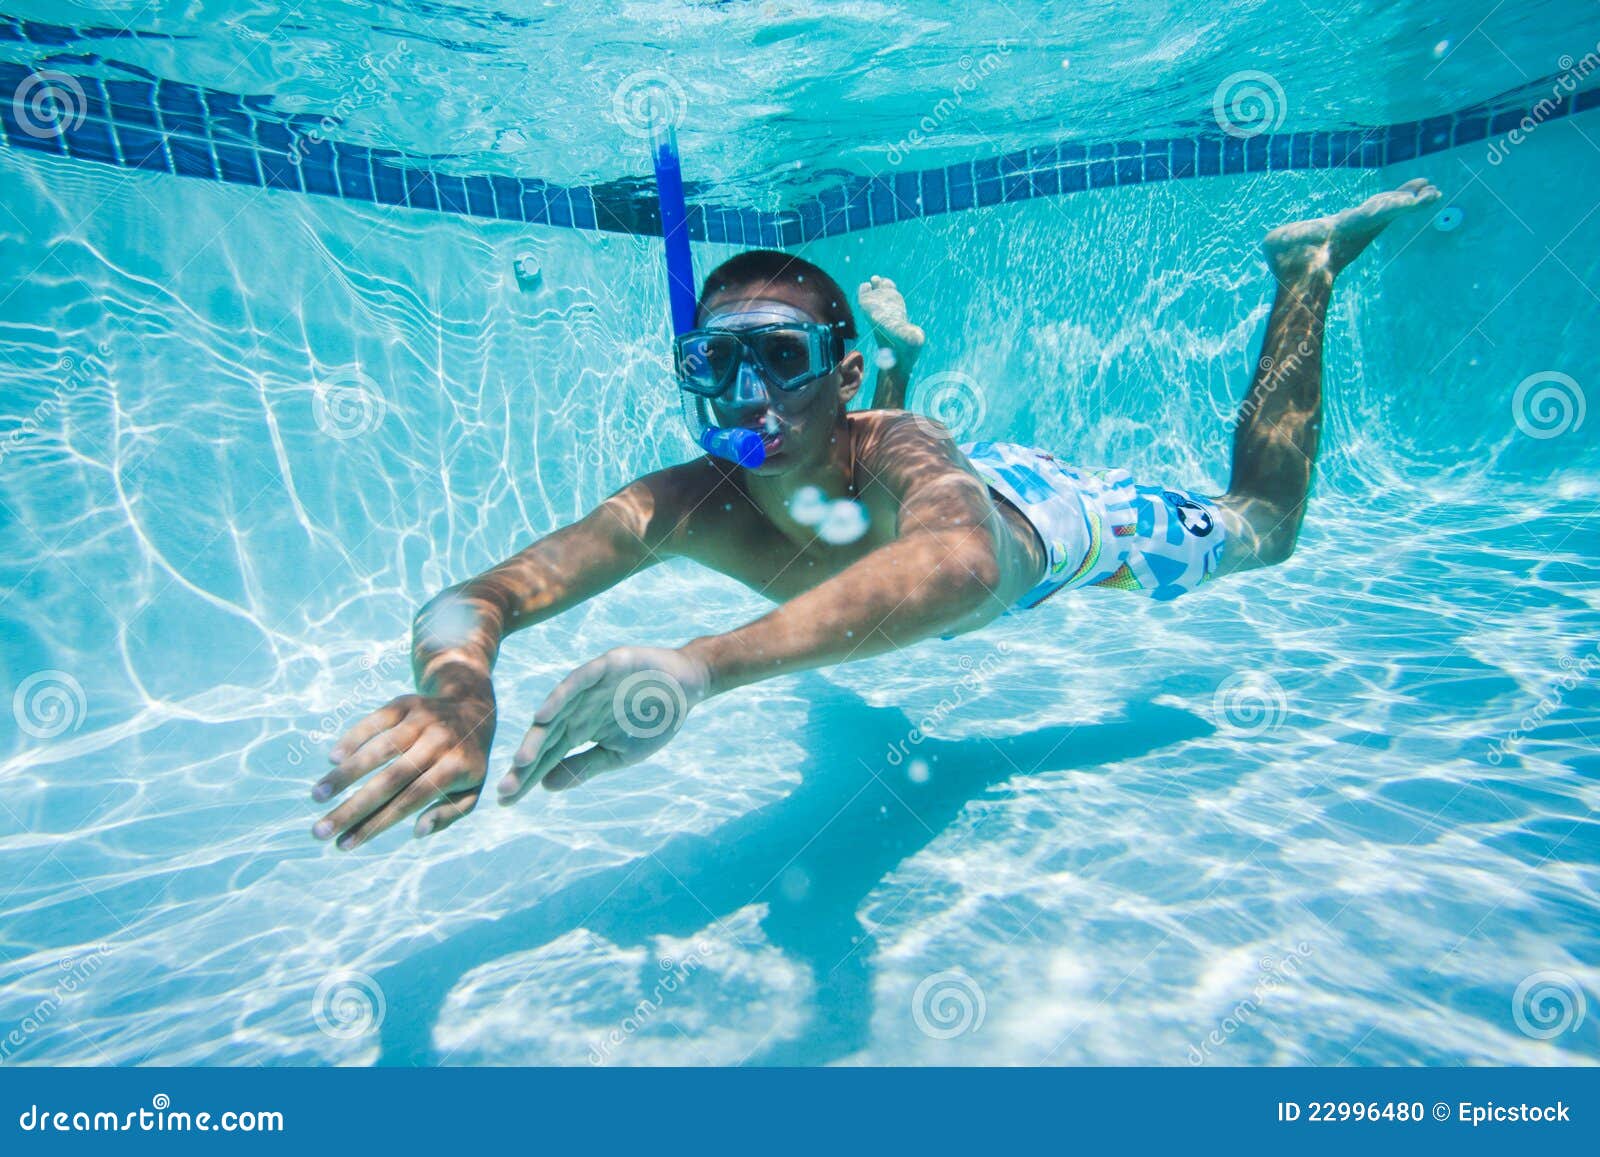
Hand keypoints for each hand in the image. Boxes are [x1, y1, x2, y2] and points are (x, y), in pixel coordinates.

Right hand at [312, 691, 495, 848]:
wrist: (472, 706)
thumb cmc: (465, 760)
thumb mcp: (471, 790)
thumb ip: (448, 814)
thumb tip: (417, 831)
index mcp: (456, 767)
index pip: (410, 801)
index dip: (376, 824)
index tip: (344, 844)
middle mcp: (438, 742)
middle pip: (390, 779)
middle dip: (352, 807)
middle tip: (319, 830)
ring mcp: (421, 720)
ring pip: (378, 749)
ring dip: (345, 774)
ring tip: (317, 796)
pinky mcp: (405, 703)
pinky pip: (374, 721)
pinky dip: (353, 738)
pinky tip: (332, 759)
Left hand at [497, 646, 711, 798]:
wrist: (689, 686)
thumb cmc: (654, 720)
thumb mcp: (619, 754)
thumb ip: (584, 766)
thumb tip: (546, 786)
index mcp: (579, 730)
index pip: (548, 756)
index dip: (527, 777)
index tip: (506, 801)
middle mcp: (577, 709)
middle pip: (545, 738)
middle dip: (525, 764)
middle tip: (505, 790)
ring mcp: (588, 688)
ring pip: (556, 713)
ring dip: (538, 736)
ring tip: (521, 762)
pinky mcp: (604, 667)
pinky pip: (577, 682)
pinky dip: (560, 697)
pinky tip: (543, 716)